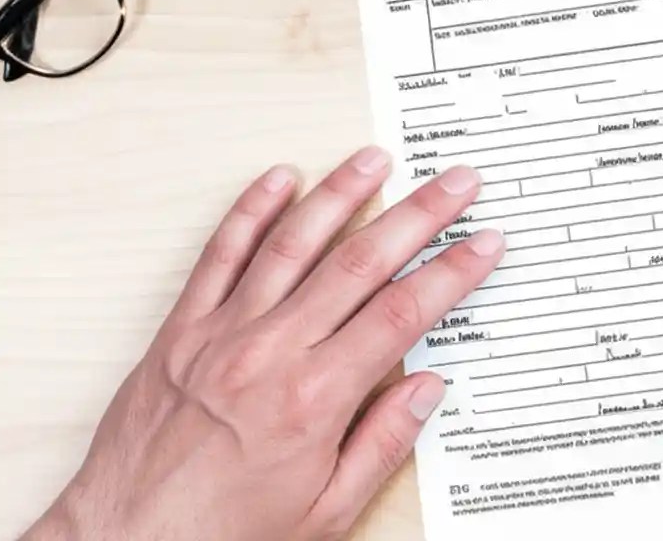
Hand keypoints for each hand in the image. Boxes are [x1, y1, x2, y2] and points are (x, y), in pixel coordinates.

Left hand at [22, 148, 503, 540]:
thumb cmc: (224, 534)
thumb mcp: (327, 510)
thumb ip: (383, 442)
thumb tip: (428, 389)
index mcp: (315, 399)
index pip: (403, 314)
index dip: (452, 272)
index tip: (482, 243)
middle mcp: (270, 353)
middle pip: (360, 263)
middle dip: (418, 215)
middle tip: (454, 182)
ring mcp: (222, 334)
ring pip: (292, 244)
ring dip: (339, 195)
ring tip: (374, 160)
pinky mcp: (180, 330)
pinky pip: (219, 256)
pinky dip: (250, 212)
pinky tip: (278, 180)